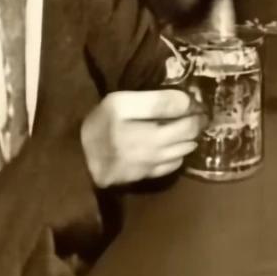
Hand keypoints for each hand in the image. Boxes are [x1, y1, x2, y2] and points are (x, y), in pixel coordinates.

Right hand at [80, 89, 203, 187]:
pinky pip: (176, 163)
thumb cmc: (99, 125)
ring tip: (186, 128)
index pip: (178, 105)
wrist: (78, 160)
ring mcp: (150, 162)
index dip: (191, 100)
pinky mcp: (148, 175)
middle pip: (189, 129)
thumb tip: (186, 101)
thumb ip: (154, 100)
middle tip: (197, 114)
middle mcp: (148, 142)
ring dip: (191, 136)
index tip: (193, 100)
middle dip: (197, 119)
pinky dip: (180, 152)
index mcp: (136, 117)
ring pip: (186, 147)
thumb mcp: (119, 102)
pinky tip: (174, 145)